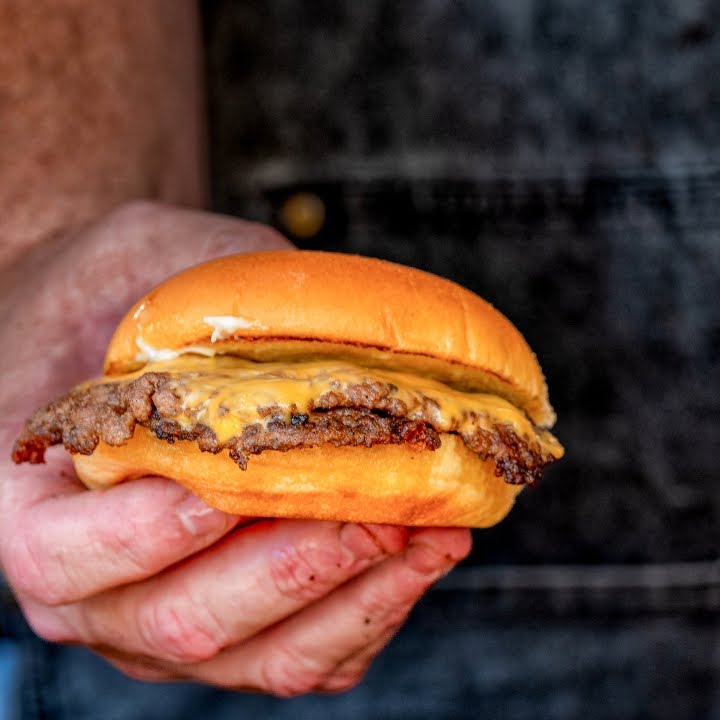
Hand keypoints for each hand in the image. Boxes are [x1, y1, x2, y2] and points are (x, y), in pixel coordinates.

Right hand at [0, 202, 471, 694]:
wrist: (132, 335)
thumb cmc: (126, 297)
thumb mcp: (144, 261)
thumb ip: (198, 297)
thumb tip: (311, 315)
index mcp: (32, 512)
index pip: (63, 558)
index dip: (142, 536)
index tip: (220, 493)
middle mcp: (100, 595)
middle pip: (186, 622)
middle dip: (294, 568)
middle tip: (376, 512)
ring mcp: (178, 629)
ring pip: (267, 658)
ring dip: (360, 597)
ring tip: (433, 530)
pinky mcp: (253, 638)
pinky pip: (318, 658)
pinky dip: (381, 609)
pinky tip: (432, 545)